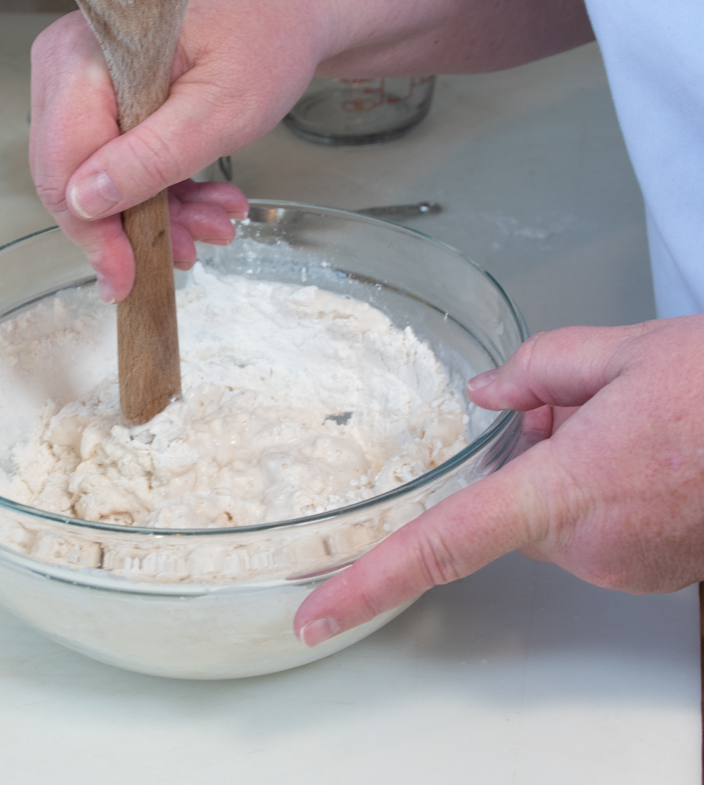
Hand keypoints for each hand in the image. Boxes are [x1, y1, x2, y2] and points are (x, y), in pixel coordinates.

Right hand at [29, 0, 327, 299]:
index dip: (92, 232)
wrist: (282, 8)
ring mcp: (81, 83)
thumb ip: (152, 157)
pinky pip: (117, 164)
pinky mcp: (102, 100)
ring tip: (216, 222)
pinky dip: (162, 192)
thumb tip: (86, 202)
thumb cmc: (262, 39)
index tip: (126, 279)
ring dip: (159, 213)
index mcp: (86, 58)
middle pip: (74, 177)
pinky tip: (208, 204)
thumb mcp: (219, 112)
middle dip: (133, 225)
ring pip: (99, 179)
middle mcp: (68, 66)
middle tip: (190, 249)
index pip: (63, 165)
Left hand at [294, 317, 703, 646]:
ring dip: (561, 471)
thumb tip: (485, 395)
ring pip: (546, 515)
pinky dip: (593, 491)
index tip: (316, 613)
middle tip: (577, 409)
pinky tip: (642, 455)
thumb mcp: (623, 351)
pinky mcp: (648, 572)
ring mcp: (624, 566)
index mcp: (567, 488)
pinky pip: (587, 530)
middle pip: (504, 506)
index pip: (444, 544)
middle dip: (519, 456)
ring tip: (626, 427)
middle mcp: (591, 543)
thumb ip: (536, 371)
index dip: (369, 582)